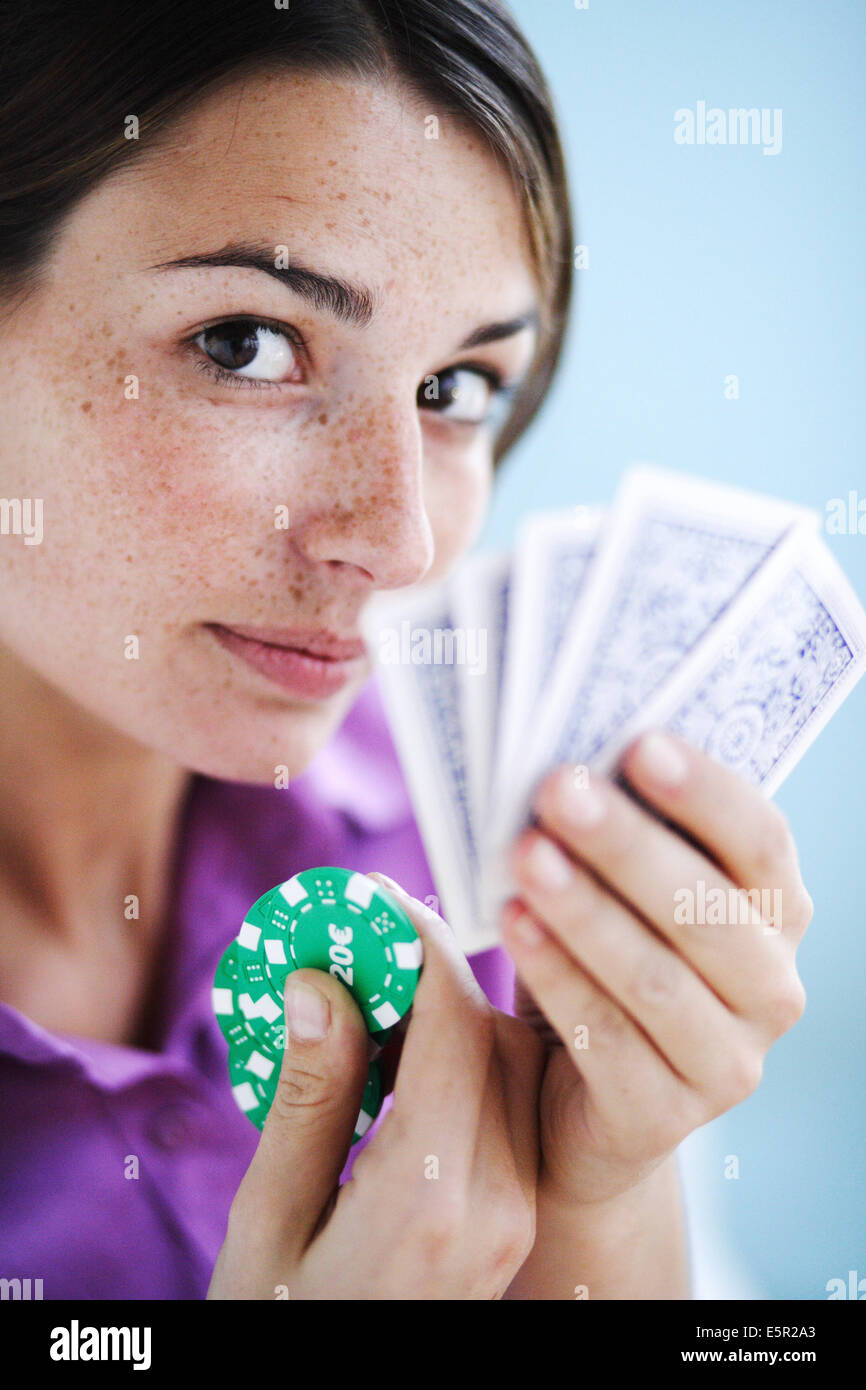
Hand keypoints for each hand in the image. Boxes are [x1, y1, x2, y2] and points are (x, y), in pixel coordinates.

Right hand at [209, 876, 544, 1299]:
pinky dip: (465, 1060)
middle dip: (434, 970)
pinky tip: (403, 1052)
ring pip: (513, 1067)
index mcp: (432, 1198)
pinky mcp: (512, 1221)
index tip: (371, 898)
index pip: (452, 1024)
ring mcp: (515, 1216)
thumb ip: (308, 1098)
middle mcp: (497, 1203)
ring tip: (378, 987)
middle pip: (493, 1037)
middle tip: (367, 934)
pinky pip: (508, 1110)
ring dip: (454, 1012)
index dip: (416, 944)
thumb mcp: (269, 1219)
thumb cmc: (279, 1323)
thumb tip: (326, 983)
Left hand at [501, 731, 811, 1207]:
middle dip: (628, 843)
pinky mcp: (667, 1117)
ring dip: (586, 909)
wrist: (574, 1103)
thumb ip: (623, 837)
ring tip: (526, 853)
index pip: (761, 841)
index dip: (706, 791)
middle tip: (560, 788)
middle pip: (706, 908)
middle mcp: (772, 988)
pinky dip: (558, 975)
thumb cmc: (601, 963)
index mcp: (774, 913)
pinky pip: (608, 1038)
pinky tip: (515, 923)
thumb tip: (573, 762)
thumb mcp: (623, 896)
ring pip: (657, 977)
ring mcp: (730, 1063)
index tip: (640, 744)